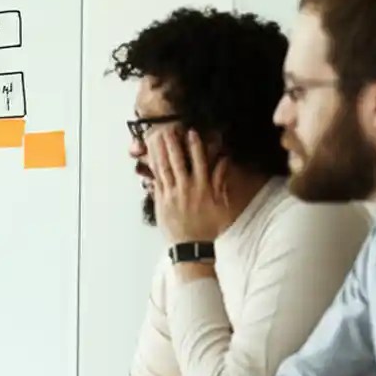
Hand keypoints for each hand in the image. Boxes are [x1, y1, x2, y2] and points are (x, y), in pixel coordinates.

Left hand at [149, 129, 232, 243]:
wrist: (191, 246)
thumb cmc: (207, 227)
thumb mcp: (219, 204)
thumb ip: (220, 181)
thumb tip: (224, 161)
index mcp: (203, 188)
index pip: (199, 161)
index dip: (194, 145)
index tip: (191, 132)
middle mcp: (187, 188)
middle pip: (178, 161)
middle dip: (173, 144)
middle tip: (168, 129)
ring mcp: (172, 194)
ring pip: (165, 168)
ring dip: (160, 152)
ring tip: (156, 138)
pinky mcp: (161, 201)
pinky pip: (157, 181)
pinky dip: (154, 168)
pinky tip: (151, 158)